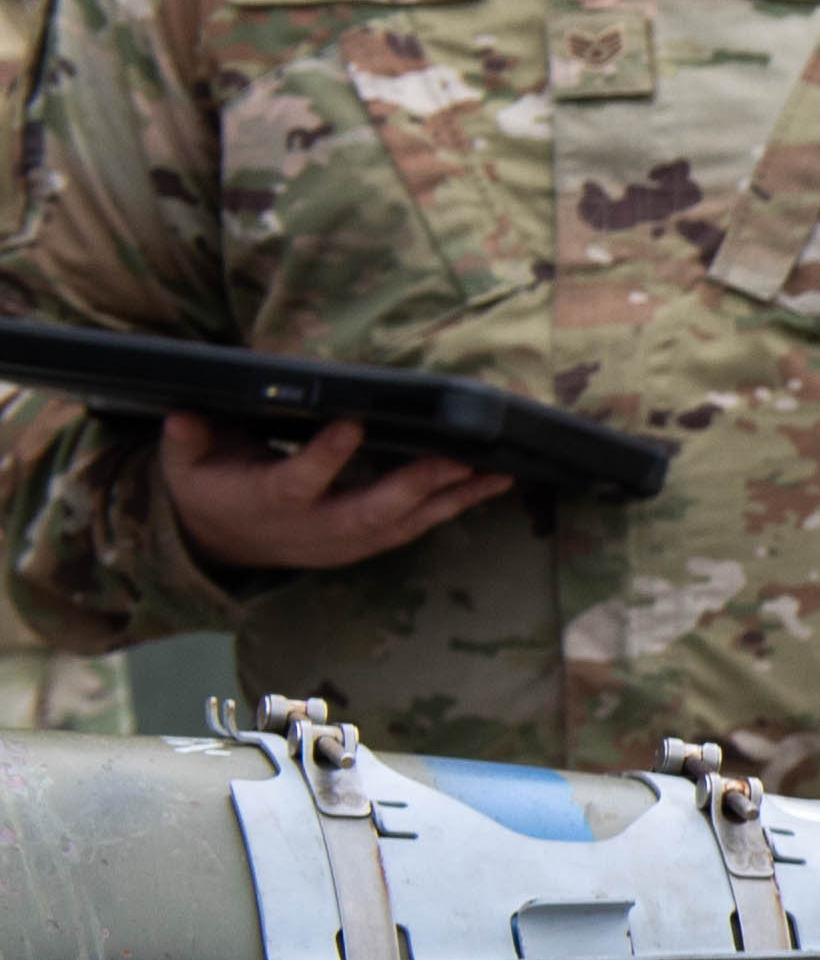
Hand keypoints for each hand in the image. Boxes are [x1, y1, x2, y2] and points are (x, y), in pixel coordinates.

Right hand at [158, 410, 510, 571]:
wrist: (219, 545)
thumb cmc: (209, 488)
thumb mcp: (186, 464)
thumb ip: (187, 440)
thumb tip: (181, 414)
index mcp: (269, 502)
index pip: (298, 480)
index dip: (325, 456)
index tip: (351, 423)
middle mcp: (314, 527)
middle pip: (370, 511)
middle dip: (417, 485)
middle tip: (460, 458)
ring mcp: (345, 541)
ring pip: (405, 523)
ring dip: (453, 499)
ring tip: (498, 472)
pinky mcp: (366, 544)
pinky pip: (416, 527)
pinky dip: (454, 507)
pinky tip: (491, 485)